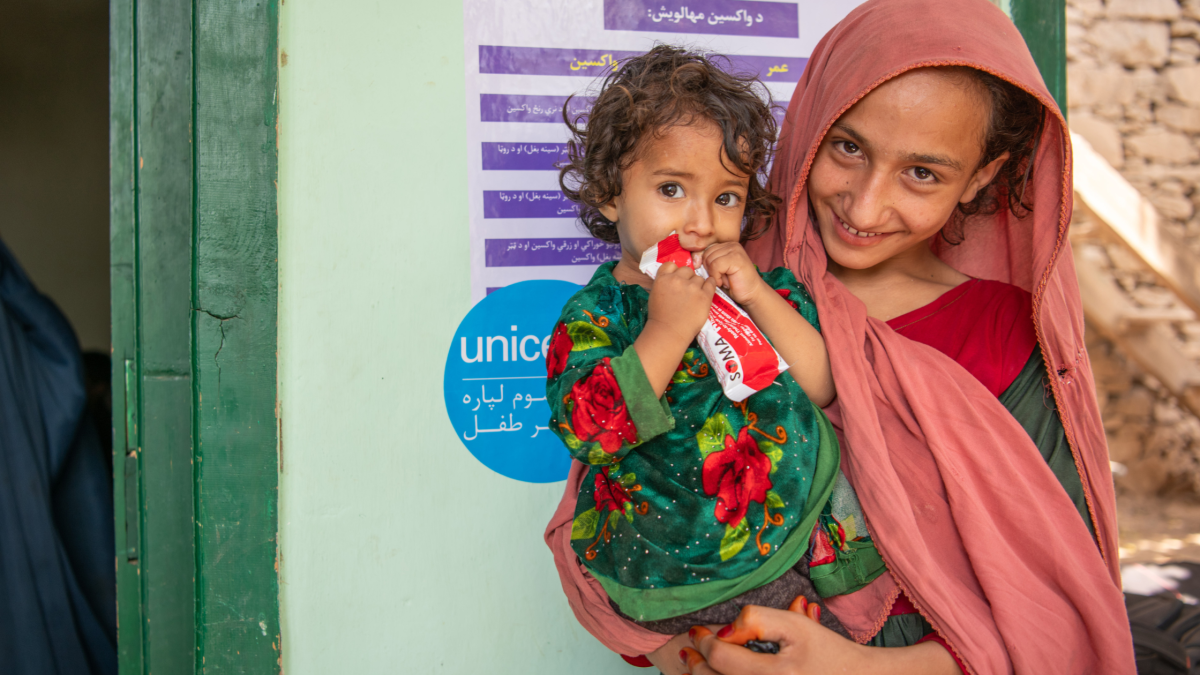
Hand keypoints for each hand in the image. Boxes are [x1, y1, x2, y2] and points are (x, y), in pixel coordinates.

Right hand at [647, 261, 715, 344]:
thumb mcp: (655, 294)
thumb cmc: (660, 317)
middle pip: (687, 270)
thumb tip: (674, 277)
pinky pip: (711, 283)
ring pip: (699, 278)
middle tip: (687, 290)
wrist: (669, 332)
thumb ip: (664, 282)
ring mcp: (692, 287)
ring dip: (698, 284)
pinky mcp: (704, 296)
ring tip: (695, 296)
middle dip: (688, 278)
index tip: (678, 278)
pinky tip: (707, 291)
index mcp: (663, 279)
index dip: (675, 271)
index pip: (671, 265)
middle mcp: (677, 279)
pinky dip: (710, 285)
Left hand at [679, 597, 864, 674]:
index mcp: (776, 674)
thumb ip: (758, 621)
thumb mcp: (797, 626)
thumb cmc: (828, 652)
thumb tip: (725, 630)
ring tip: (695, 664)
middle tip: (690, 650)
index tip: (697, 631)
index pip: (721, 657)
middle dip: (696, 663)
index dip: (704, 641)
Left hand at [701, 243, 767, 307]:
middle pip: (706, 254)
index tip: (708, 273)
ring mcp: (734, 250)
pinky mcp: (736, 258)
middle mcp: (731, 245)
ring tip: (724, 280)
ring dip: (713, 274)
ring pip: (710, 259)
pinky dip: (716, 277)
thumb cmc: (734, 285)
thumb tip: (694, 261)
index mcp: (726, 246)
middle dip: (709, 269)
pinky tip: (724, 283)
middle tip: (720, 278)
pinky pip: (715, 265)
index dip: (703, 263)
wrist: (751, 294)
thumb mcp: (717, 271)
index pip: (705, 249)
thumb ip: (708, 263)